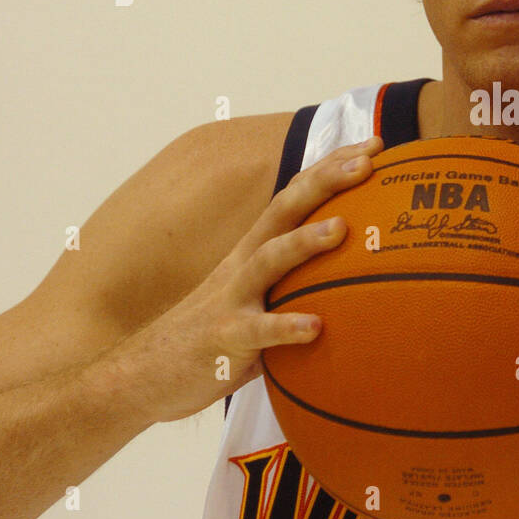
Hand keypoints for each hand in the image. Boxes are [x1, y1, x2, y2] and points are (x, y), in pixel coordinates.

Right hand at [103, 135, 384, 423]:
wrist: (143, 374)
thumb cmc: (212, 338)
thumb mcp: (258, 302)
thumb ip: (297, 289)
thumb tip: (358, 288)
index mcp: (254, 250)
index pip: (296, 197)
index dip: (331, 167)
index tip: (374, 144)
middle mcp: (243, 264)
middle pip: (285, 209)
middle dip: (326, 181)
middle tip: (368, 161)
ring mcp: (231, 298)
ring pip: (269, 260)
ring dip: (304, 241)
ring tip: (342, 227)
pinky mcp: (222, 338)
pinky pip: (258, 331)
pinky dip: (286, 326)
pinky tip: (315, 326)